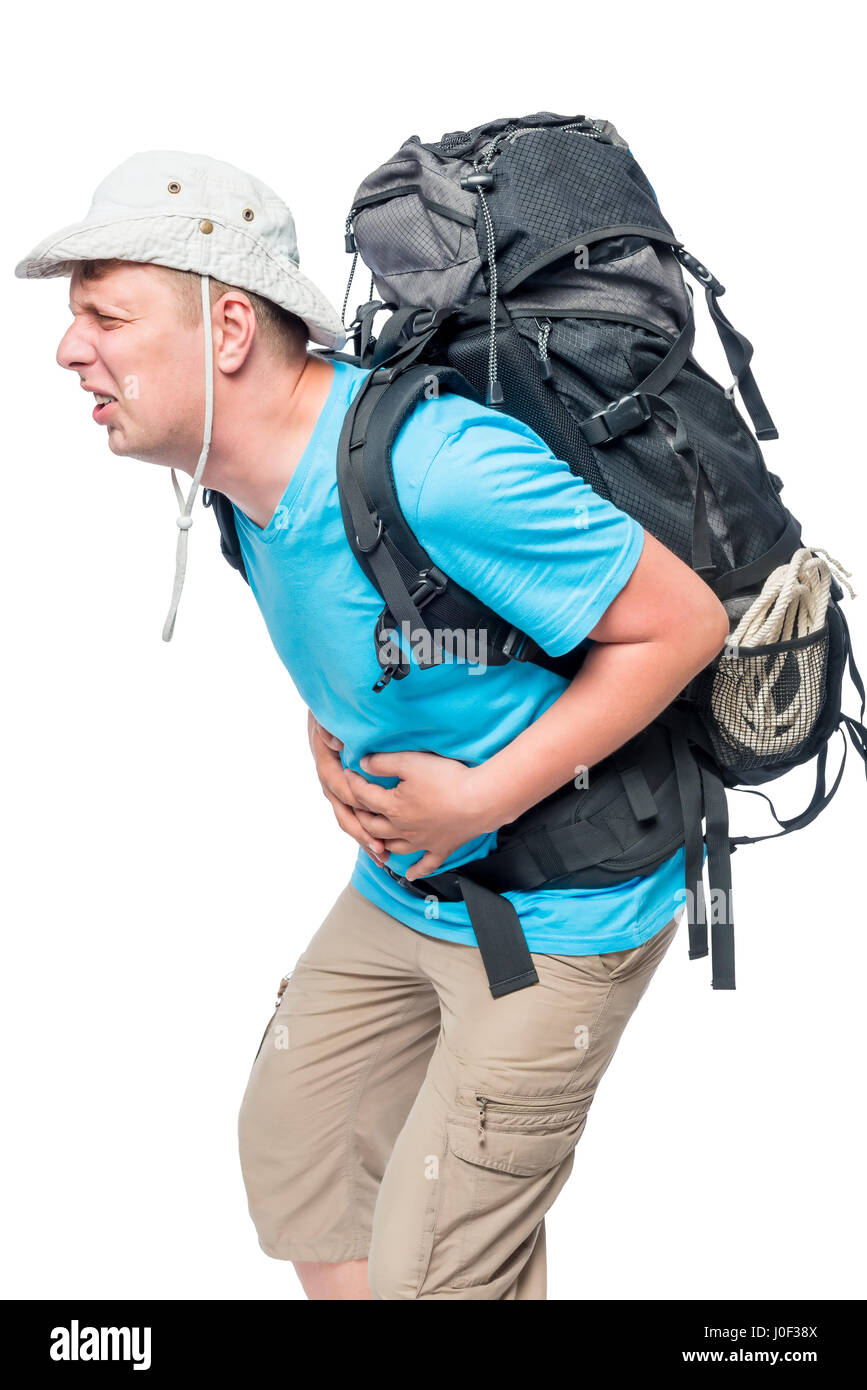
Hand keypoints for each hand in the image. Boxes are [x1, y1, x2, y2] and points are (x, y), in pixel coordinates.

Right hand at [307, 711, 387, 864]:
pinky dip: (366, 832)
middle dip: (362, 833)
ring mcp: (337, 790)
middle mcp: (330, 783)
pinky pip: (354, 816)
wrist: (326, 715)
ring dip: (365, 838)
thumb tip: (336, 742)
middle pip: (345, 813)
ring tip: (382, 857)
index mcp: (328, 767)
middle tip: (380, 850)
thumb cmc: (331, 716)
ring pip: (349, 819)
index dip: (359, 805)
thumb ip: (329, 729)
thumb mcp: (327, 718)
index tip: (375, 819)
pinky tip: (380, 848)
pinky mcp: (345, 793)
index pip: (344, 790)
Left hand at [343, 750, 498, 880]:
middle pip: (373, 826)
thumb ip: (383, 763)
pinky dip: (415, 870)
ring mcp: (422, 842)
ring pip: (394, 847)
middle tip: (357, 805)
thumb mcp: (410, 761)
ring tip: (375, 838)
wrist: (480, 801)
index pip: (364, 797)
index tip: (349, 773)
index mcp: (392, 808)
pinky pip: (426, 864)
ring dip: (381, 843)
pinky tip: (408, 874)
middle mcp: (403, 829)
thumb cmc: (447, 779)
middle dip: (361, 815)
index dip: (353, 784)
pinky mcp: (442, 848)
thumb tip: (362, 764)